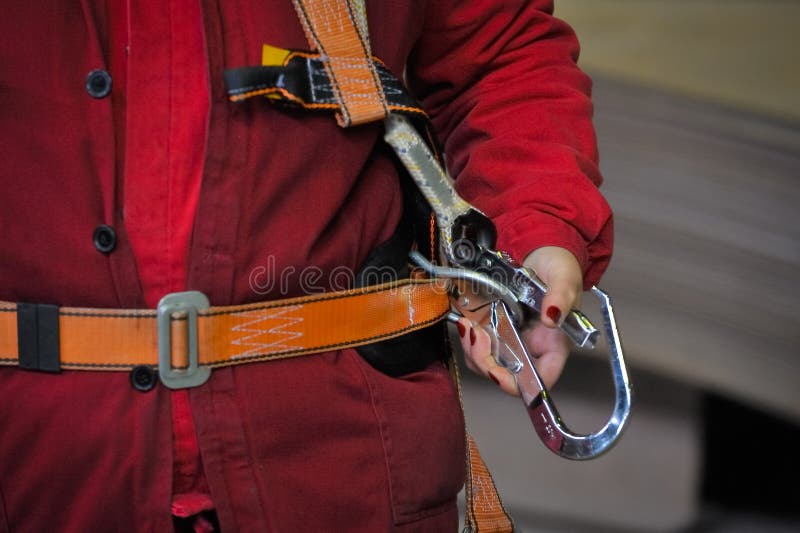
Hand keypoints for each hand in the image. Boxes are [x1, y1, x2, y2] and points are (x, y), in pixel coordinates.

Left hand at [456, 246, 582, 395]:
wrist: (540, 253)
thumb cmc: (559, 268)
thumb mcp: (564, 277)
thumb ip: (560, 297)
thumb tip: (552, 318)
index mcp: (554, 344)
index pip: (541, 379)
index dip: (518, 384)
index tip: (496, 372)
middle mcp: (532, 349)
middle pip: (507, 376)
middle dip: (484, 362)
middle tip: (475, 335)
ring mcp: (511, 341)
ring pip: (487, 364)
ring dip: (472, 350)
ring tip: (468, 326)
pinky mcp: (494, 330)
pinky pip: (477, 346)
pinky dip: (468, 338)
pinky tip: (465, 322)